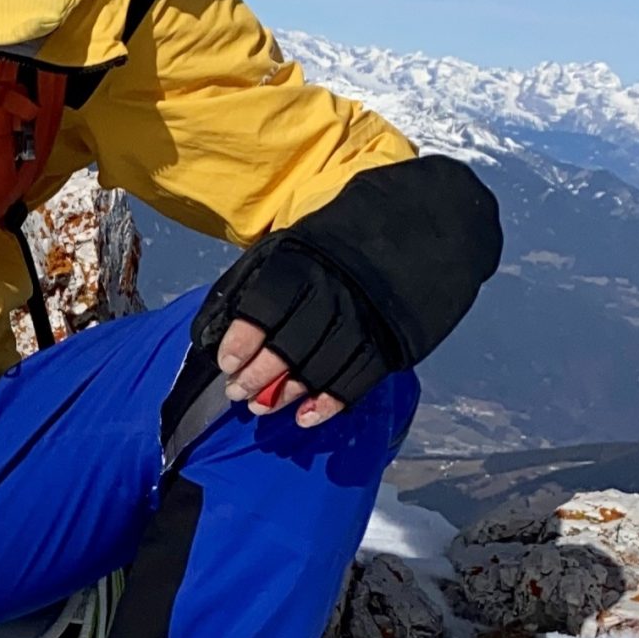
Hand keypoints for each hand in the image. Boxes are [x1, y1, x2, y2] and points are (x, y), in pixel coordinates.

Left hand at [196, 157, 504, 432]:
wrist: (426, 220)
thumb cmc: (338, 240)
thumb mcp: (293, 243)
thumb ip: (251, 280)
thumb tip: (212, 327)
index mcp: (308, 260)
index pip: (267, 305)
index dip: (243, 338)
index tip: (226, 362)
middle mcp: (338, 290)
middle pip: (291, 344)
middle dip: (259, 375)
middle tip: (237, 392)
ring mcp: (370, 317)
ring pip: (322, 366)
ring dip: (288, 393)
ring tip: (261, 408)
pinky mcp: (395, 340)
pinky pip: (360, 379)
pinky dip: (330, 402)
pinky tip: (305, 417)